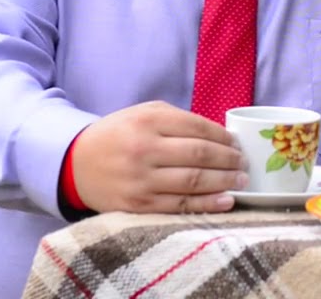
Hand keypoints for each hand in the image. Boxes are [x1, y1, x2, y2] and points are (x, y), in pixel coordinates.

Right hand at [70, 100, 246, 213]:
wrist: (76, 165)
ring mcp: (141, 180)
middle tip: (244, 164)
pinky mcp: (138, 205)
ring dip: (224, 182)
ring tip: (241, 180)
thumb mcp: (142, 114)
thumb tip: (218, 134)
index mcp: (147, 121)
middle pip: (200, 155)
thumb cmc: (118, 136)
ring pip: (193, 181)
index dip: (223, 137)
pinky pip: (180, 206)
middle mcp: (144, 149)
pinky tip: (226, 200)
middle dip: (229, 160)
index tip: (236, 143)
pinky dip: (207, 204)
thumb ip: (177, 119)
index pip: (197, 127)